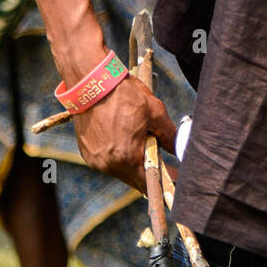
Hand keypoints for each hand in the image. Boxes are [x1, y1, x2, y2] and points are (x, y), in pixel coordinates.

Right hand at [72, 75, 176, 193]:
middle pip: (134, 178)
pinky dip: (117, 156)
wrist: (92, 83)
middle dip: (147, 170)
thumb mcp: (155, 112)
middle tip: (159, 157)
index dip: (163, 181)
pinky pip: (107, 162)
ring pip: (120, 170)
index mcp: (127, 157)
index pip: (149, 182)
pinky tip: (122, 139)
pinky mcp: (86, 153)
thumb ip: (169, 136)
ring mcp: (95, 160)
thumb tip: (179, 150)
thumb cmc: (125, 95)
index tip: (175, 177)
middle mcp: (108, 165)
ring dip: (131, 162)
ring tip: (138, 141)